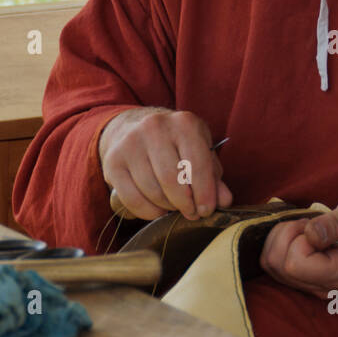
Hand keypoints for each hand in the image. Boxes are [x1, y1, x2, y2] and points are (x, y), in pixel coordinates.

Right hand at [98, 107, 233, 219]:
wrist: (133, 127)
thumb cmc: (175, 143)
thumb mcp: (199, 150)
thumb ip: (213, 176)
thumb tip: (224, 201)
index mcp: (184, 123)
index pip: (197, 164)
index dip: (205, 194)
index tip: (206, 210)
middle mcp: (155, 127)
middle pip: (172, 180)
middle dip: (185, 204)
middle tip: (191, 213)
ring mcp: (130, 143)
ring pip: (152, 191)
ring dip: (167, 208)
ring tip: (174, 207)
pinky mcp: (113, 161)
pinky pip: (132, 199)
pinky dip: (148, 212)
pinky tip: (157, 209)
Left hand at [259, 195, 337, 296]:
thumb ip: (334, 224)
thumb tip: (309, 234)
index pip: (295, 264)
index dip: (297, 238)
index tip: (315, 225)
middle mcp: (325, 286)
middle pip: (279, 266)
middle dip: (286, 236)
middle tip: (309, 223)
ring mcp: (314, 285)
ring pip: (272, 266)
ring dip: (281, 239)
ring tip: (307, 228)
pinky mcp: (305, 279)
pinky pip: (275, 264)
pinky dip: (280, 244)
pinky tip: (300, 234)